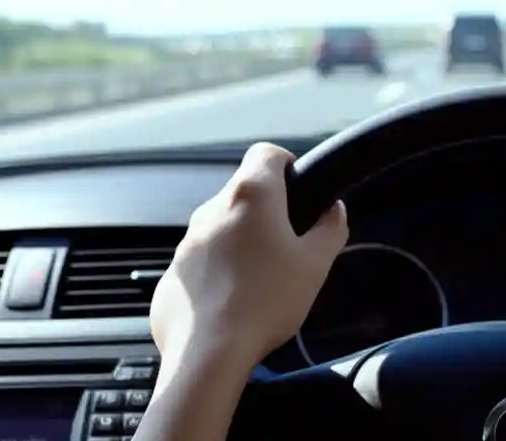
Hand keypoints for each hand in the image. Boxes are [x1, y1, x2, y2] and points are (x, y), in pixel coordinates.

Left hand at [150, 142, 348, 368]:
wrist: (210, 353)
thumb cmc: (267, 302)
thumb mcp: (316, 264)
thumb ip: (330, 228)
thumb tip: (333, 211)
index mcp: (250, 196)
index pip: (267, 153)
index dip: (287, 165)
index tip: (299, 191)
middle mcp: (211, 209)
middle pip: (243, 192)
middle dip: (266, 211)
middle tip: (288, 246)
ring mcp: (185, 242)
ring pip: (220, 228)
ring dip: (240, 242)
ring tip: (261, 280)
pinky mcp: (172, 274)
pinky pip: (201, 261)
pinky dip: (217, 272)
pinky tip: (233, 302)